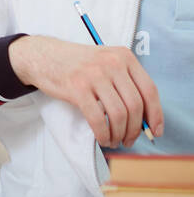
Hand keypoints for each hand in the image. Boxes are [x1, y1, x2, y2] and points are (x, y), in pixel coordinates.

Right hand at [9, 35, 163, 147]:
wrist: (41, 56)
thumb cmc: (76, 64)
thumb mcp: (105, 63)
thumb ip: (125, 83)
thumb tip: (145, 118)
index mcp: (123, 56)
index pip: (149, 90)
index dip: (155, 115)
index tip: (154, 131)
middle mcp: (111, 63)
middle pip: (135, 105)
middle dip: (136, 129)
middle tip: (130, 140)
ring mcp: (94, 75)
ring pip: (119, 114)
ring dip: (120, 134)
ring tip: (115, 140)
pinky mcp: (77, 88)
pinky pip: (97, 119)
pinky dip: (103, 134)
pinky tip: (102, 138)